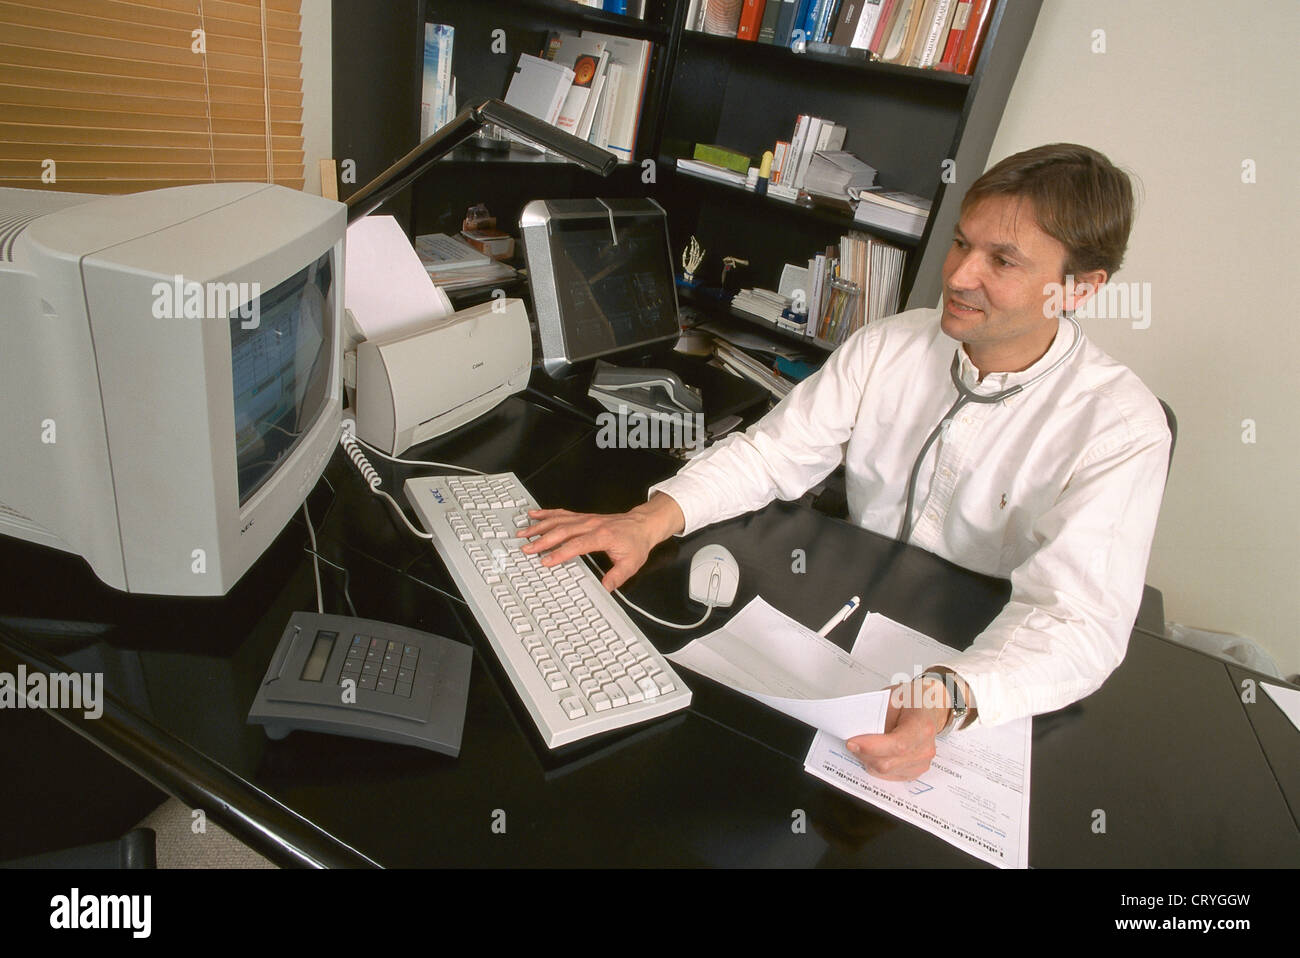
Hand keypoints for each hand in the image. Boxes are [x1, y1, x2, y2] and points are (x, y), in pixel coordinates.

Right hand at [518, 493, 684, 591]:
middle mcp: (590, 525)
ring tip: (523, 533)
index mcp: (602, 536)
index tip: (546, 561)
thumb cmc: (636, 542)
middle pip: (562, 531)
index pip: (577, 545)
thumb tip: (605, 589)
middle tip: (526, 549)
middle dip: (542, 540)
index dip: (560, 553)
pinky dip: (545, 514)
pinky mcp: (582, 517)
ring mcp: (585, 519)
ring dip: (539, 527)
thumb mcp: (631, 563)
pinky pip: (561, 514)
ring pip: (558, 521)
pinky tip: (533, 515)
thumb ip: (617, 577)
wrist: (642, 524)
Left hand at [845, 677, 951, 780]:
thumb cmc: (911, 700)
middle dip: (864, 753)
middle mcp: (925, 748)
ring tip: (861, 745)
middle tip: (850, 742)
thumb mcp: (892, 697)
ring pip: (885, 771)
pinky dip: (875, 765)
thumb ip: (875, 715)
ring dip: (868, 759)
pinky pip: (889, 775)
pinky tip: (872, 753)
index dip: (872, 747)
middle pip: (888, 762)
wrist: (928, 706)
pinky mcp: (914, 771)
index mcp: (923, 726)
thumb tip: (856, 732)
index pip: (897, 744)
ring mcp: (921, 763)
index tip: (852, 742)